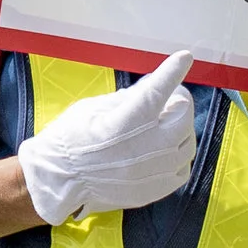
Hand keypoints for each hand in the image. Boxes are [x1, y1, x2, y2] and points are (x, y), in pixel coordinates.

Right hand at [18, 47, 199, 226]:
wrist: (58, 181)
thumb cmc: (70, 139)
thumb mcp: (94, 107)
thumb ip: (128, 97)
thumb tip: (153, 87)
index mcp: (127, 120)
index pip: (160, 89)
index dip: (173, 70)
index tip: (184, 58)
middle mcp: (147, 146)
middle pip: (183, 115)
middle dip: (177, 101)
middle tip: (166, 98)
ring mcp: (154, 171)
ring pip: (188, 143)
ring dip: (181, 129)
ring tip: (164, 125)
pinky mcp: (155, 189)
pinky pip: (182, 168)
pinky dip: (178, 155)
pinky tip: (164, 150)